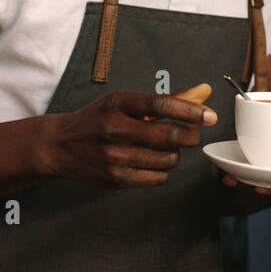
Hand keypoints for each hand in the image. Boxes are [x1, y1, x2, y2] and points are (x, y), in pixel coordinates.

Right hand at [38, 84, 216, 191]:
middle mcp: (113, 129)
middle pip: (168, 135)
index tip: (210, 116)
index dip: (190, 111)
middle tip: (192, 135)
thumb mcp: (126, 102)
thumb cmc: (100, 119)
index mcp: (118, 103)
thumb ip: (168, 99)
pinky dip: (162, 170)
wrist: (60, 145)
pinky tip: (152, 162)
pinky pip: (157, 178)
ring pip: (167, 159)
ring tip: (165, 148)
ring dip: (174, 154)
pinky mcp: (113, 179)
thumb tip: (204, 91)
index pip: (161, 105)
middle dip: (189, 136)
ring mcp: (112, 157)